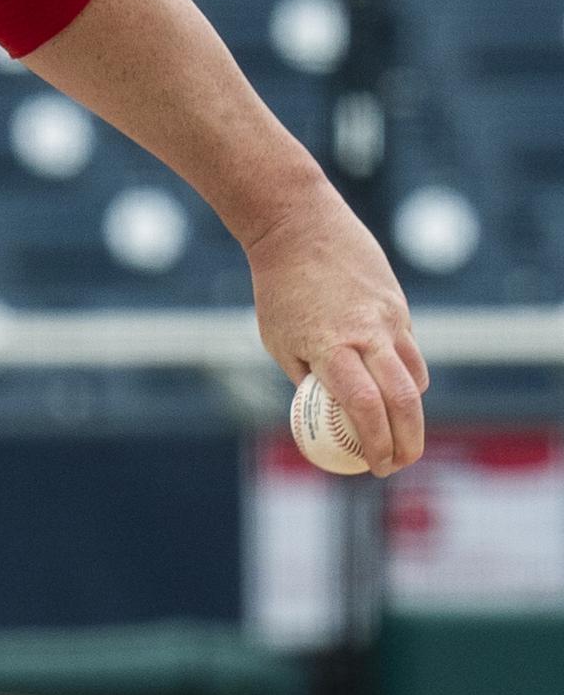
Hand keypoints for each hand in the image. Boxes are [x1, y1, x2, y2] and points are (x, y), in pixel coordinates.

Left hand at [246, 192, 428, 475]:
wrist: (298, 228)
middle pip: (404, 401)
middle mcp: (366, 335)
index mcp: (330, 347)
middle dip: (408, 441)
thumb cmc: (278, 289)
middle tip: (399, 463)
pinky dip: (407, 375)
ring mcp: (388, 319)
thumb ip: (308, 377)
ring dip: (411, 411)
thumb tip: (324, 418)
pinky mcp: (399, 306)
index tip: (375, 466)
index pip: (364, 408)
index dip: (375, 443)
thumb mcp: (279, 340)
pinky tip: (393, 386)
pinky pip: (411, 351)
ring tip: (398, 431)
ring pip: (416, 378)